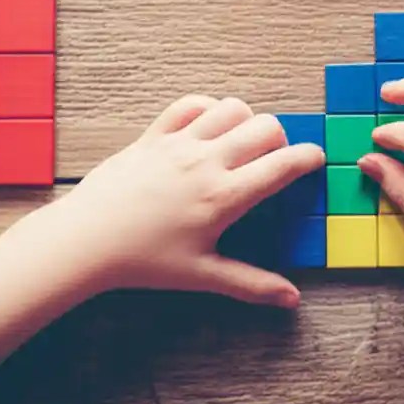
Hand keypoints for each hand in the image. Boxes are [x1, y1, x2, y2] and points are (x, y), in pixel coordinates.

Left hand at [42, 95, 324, 307]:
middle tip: (273, 159)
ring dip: (246, 119)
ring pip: (232, 108)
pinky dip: (207, 108)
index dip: (310, 157)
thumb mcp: (202, 275)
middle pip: (265, 126)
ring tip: (241, 142)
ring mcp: (180, 143)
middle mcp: (207, 162)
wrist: (88, 239)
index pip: (284, 164)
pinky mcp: (154, 135)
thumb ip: (251, 284)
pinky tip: (207, 126)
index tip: (315, 160)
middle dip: (280, 139)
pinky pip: (190, 104)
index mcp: (225, 196)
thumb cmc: (145, 261)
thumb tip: (292, 298)